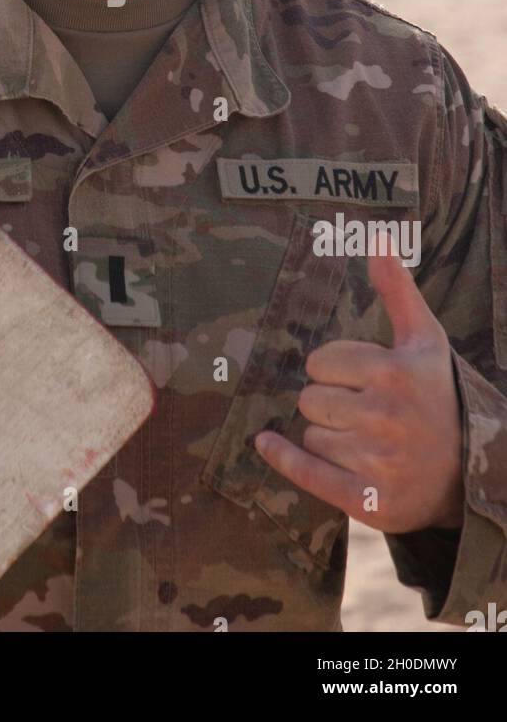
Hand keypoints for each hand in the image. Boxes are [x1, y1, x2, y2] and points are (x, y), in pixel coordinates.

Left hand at [254, 238, 464, 533]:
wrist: (469, 471)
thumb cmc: (436, 394)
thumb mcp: (423, 339)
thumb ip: (396, 288)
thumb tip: (377, 235)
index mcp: (394, 373)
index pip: (320, 362)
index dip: (333, 369)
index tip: (357, 378)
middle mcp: (385, 417)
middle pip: (310, 400)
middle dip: (328, 403)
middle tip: (359, 412)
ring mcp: (376, 461)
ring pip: (310, 435)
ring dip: (326, 435)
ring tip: (361, 439)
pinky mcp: (367, 498)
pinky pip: (306, 472)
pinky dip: (283, 458)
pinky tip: (266, 444)